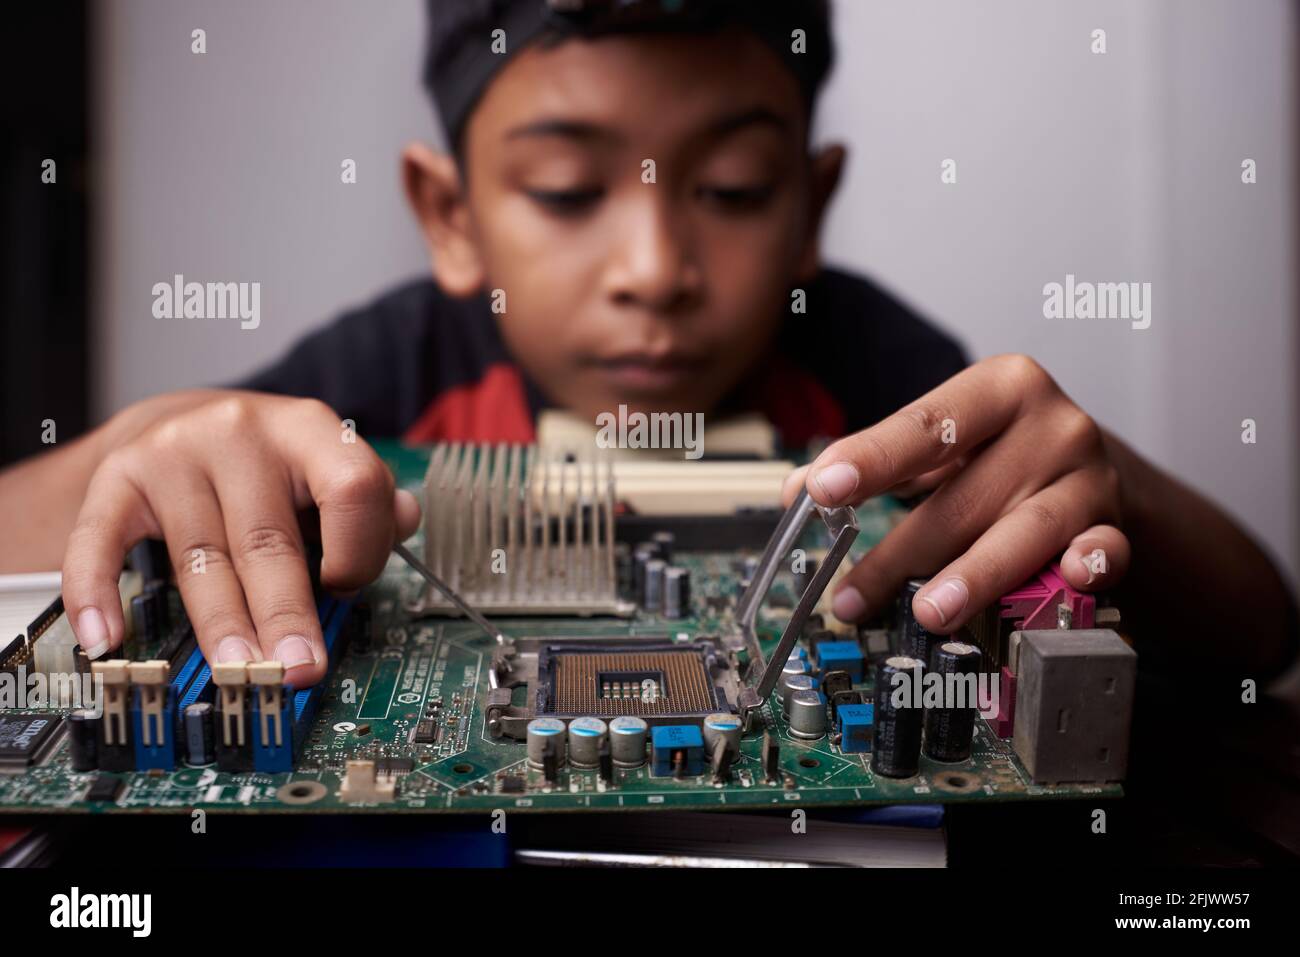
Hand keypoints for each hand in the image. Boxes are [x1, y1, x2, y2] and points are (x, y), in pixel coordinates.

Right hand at [62, 391, 420, 685]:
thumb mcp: (327, 466)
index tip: (347, 589)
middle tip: (297, 670)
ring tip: (237, 673)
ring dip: (220, 626)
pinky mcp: (118, 479)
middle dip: (286, 615)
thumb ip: (369, 501)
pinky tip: (105, 638)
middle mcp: (241, 434)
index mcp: (309, 430)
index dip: (358, 548)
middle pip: (269, 540)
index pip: (352, 488)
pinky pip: (100, 542)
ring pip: (202, 558)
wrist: (180, 420)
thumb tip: (406, 521)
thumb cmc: (270, 463)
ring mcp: (175, 455)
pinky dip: (98, 594)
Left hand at [783, 355, 1130, 632]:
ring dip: (973, 577)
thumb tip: (799, 491)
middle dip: (899, 552)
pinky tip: (1069, 576)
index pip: (925, 424)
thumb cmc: (1002, 455)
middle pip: (962, 496)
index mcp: (999, 388)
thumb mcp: (942, 445)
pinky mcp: (1115, 525)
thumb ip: (876, 462)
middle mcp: (1050, 425)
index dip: (870, 458)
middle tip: (851, 594)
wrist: (1089, 469)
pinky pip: (1105, 551)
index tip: (822, 488)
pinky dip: (1089, 565)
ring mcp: (1089, 477)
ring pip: (1024, 531)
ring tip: (928, 611)